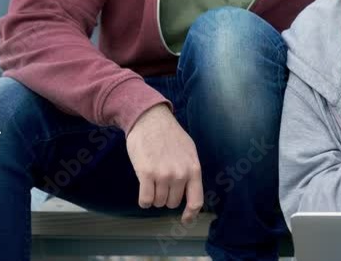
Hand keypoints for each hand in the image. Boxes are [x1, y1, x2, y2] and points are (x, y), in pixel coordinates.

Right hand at [126, 104, 203, 223]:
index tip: (184, 220)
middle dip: (166, 197)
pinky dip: (143, 199)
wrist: (150, 120)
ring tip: (152, 179)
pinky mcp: (146, 173)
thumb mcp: (189, 151)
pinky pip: (145, 200)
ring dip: (153, 196)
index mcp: (194, 169)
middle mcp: (180, 174)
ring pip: (158, 202)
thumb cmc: (169, 136)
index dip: (190, 214)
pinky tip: (143, 187)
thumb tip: (190, 191)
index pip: (196, 200)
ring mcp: (164, 174)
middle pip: (172, 203)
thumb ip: (190, 170)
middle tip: (161, 181)